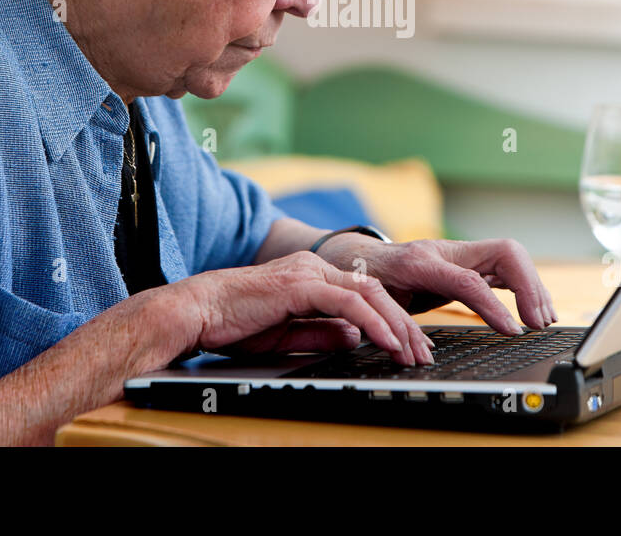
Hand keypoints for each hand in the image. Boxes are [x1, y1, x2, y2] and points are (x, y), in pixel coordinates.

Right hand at [172, 251, 435, 365]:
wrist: (198, 312)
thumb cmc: (234, 323)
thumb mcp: (287, 334)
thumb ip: (321, 333)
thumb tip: (355, 338)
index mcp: (312, 277)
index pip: (364, 294)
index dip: (392, 319)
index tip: (409, 345)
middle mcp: (315, 268)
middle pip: (375, 291)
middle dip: (403, 323)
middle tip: (422, 352)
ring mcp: (308, 272)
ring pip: (368, 292)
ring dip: (395, 324)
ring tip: (411, 350)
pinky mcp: (300, 283)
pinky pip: (347, 301)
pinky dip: (372, 322)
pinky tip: (387, 340)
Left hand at [317, 236, 557, 333]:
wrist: (359, 256)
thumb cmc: (365, 279)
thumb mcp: (374, 302)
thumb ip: (398, 324)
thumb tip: (421, 354)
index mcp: (421, 261)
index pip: (469, 281)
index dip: (495, 307)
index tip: (514, 332)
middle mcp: (446, 251)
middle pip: (504, 252)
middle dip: (529, 285)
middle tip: (539, 321)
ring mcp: (460, 253)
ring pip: (511, 256)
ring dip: (533, 285)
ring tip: (545, 318)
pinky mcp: (469, 262)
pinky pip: (505, 267)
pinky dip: (525, 286)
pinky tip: (534, 308)